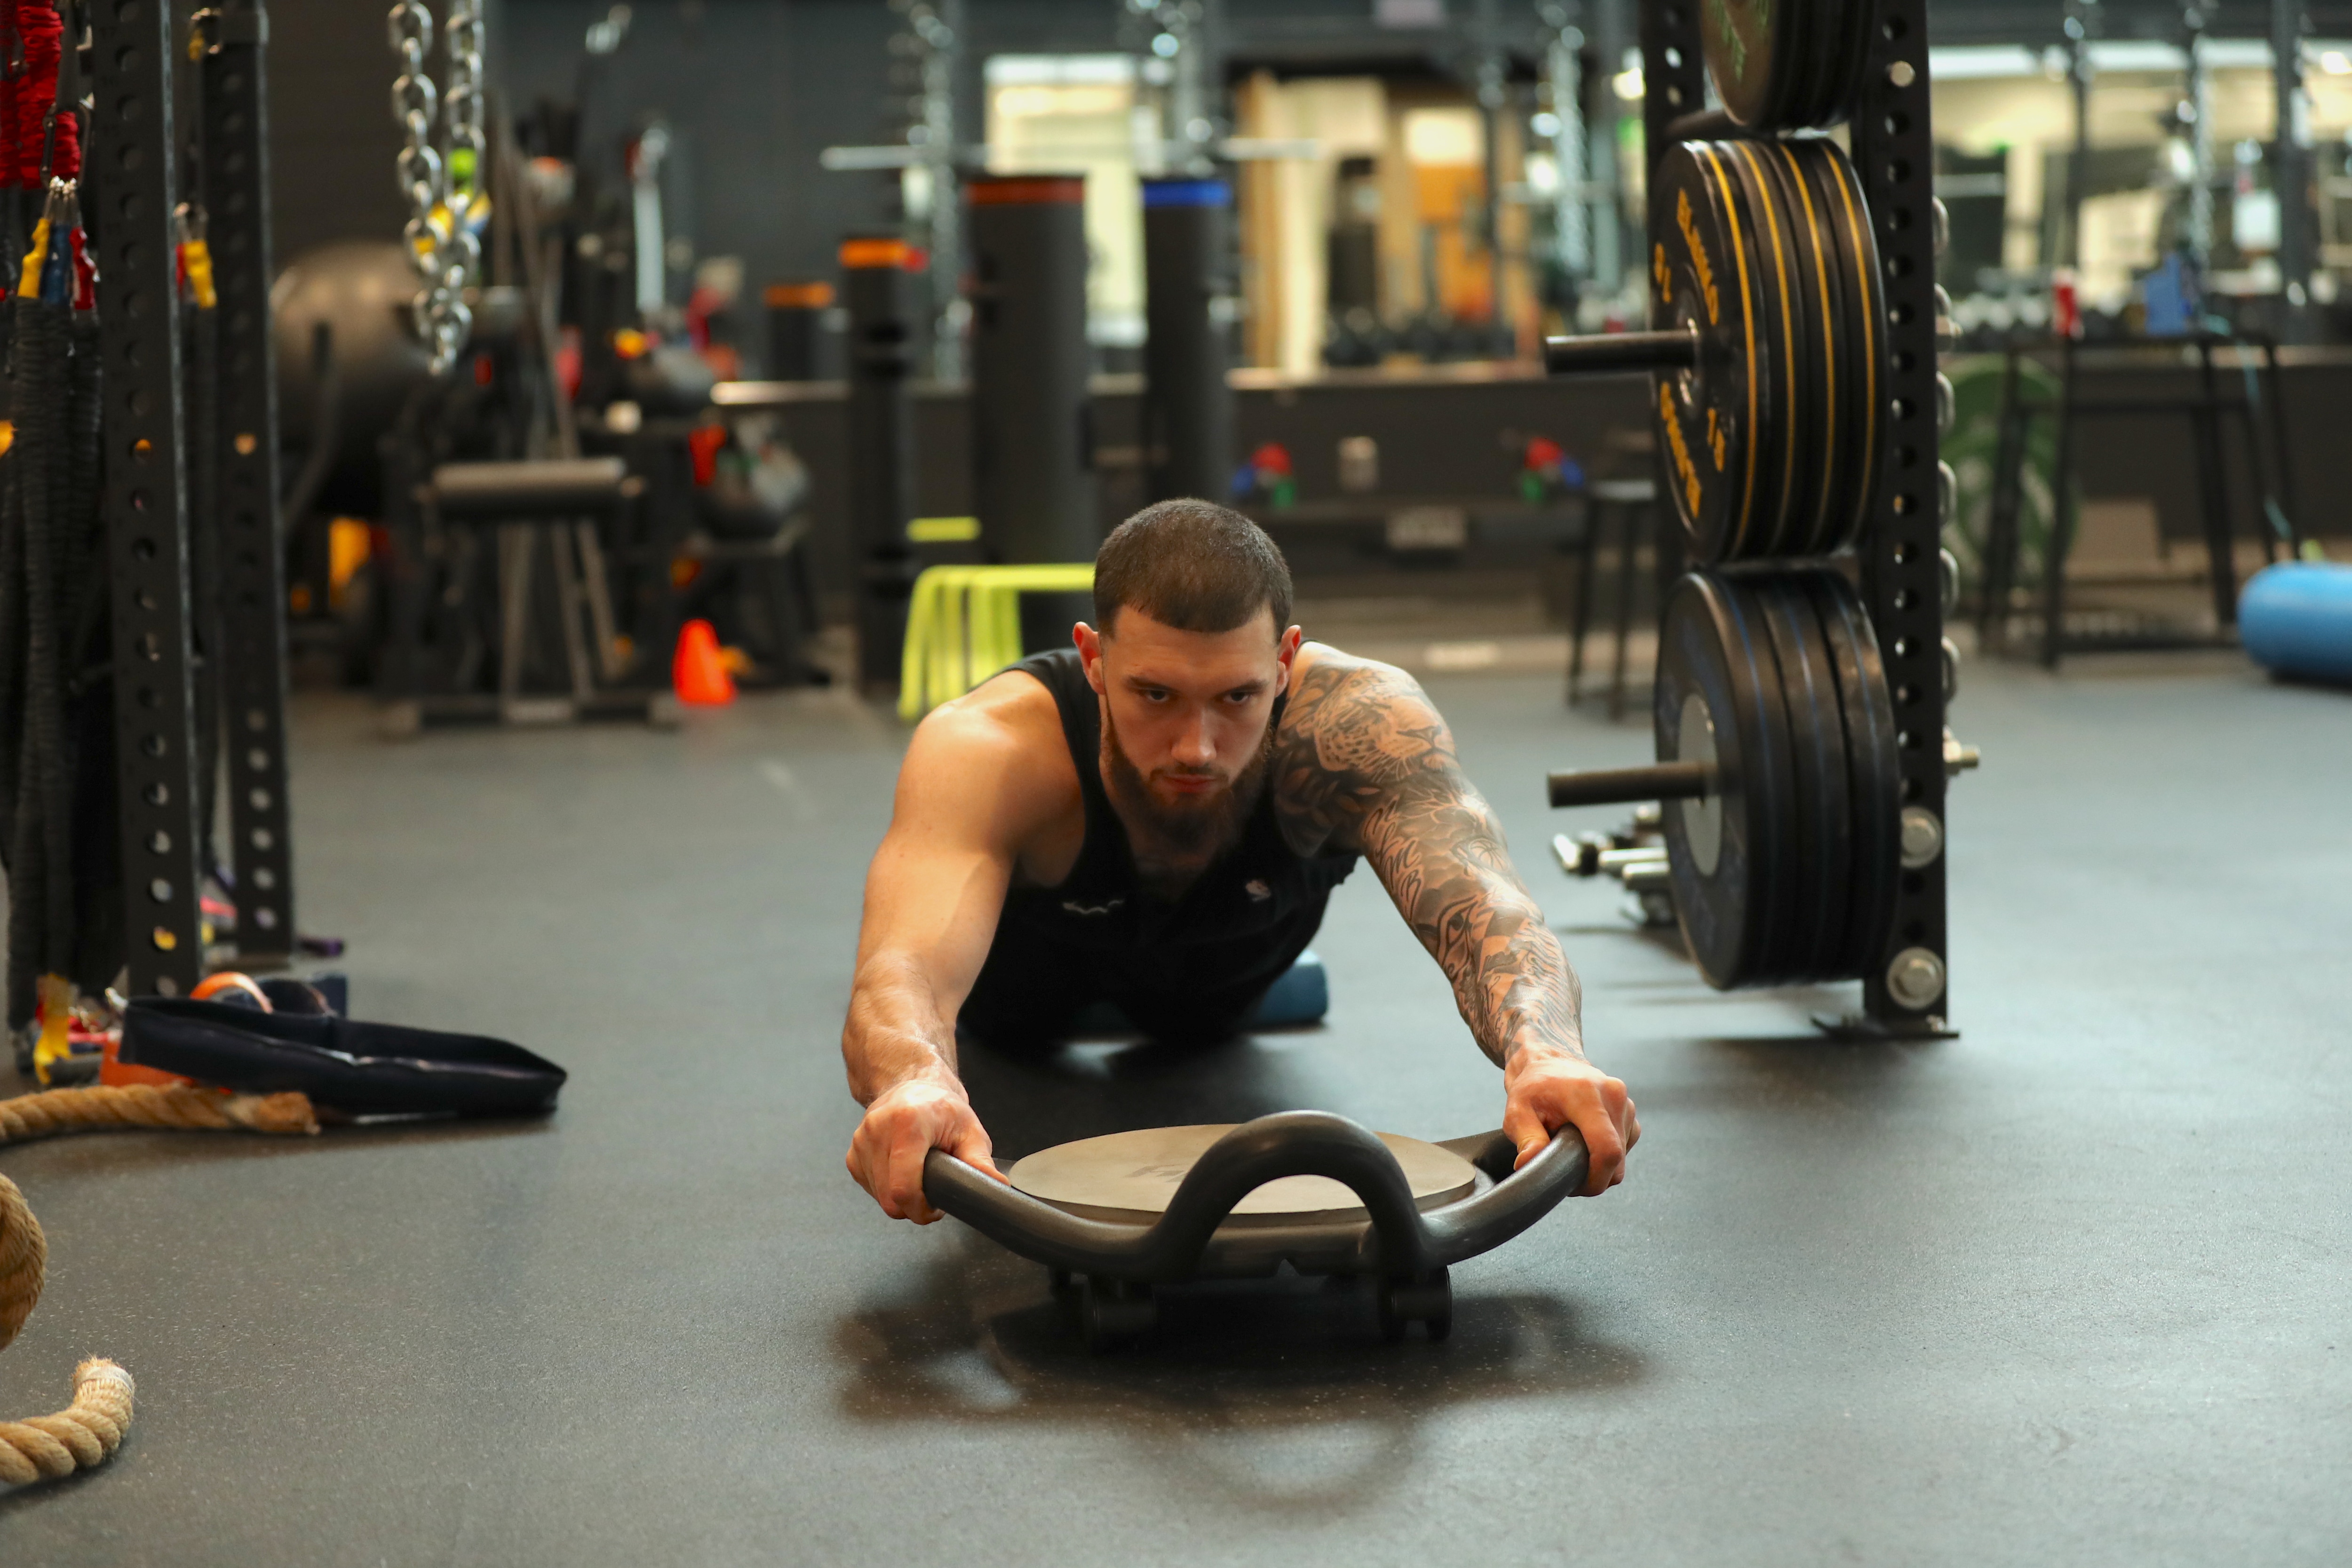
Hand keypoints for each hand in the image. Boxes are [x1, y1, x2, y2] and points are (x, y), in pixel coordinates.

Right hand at [845, 1075, 1004, 1222]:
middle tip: (932, 1193)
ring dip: (900, 1197)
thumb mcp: (970, 1131)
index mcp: (907, 1123)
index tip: (936, 1208)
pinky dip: (886, 1189)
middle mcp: (877, 1130)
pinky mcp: (852, 1154)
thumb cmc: (941, 1107)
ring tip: (919, 1176)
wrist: (913, 1085)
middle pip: (890, 1198)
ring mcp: (860, 1142)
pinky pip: (870, 1189)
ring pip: (879, 1197)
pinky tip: (901, 1171)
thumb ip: (980, 1163)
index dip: (921, 1209)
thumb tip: (997, 1186)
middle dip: (913, 1206)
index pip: (903, 1187)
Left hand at [1503, 1045, 1637, 1195]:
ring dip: (1600, 1166)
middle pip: (1617, 1158)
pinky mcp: (1630, 1113)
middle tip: (1566, 1174)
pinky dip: (1607, 1155)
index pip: (1607, 1149)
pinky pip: (1625, 1147)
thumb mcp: (1517, 1111)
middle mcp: (1614, 1096)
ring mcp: (1626, 1104)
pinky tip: (1585, 1144)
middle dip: (1594, 1177)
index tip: (1574, 1188)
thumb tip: (1528, 1164)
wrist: (1549, 1062)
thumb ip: (1527, 1139)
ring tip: (1572, 1154)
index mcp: (1587, 1094)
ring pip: (1622, 1156)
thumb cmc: (1532, 1087)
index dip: (1595, 1180)